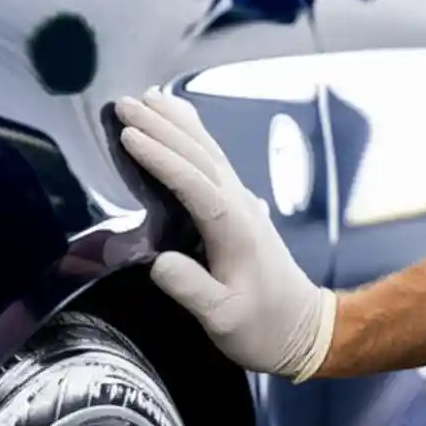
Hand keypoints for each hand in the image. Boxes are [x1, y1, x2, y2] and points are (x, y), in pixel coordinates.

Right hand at [115, 88, 337, 381]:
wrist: (302, 328)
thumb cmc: (261, 327)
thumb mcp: (223, 319)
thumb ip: (192, 290)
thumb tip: (157, 263)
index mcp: (232, 227)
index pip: (192, 183)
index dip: (160, 158)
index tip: (127, 137)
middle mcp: (238, 203)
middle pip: (198, 154)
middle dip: (160, 126)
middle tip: (123, 104)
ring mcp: (240, 199)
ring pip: (206, 149)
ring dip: (175, 122)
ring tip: (144, 97)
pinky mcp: (237, 203)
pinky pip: (210, 157)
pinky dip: (191, 133)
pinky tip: (177, 118)